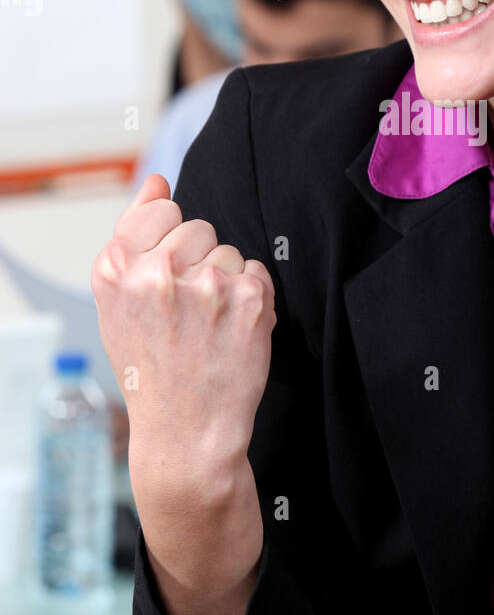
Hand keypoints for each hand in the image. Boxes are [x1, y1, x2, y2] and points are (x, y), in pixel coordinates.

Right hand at [91, 173, 276, 505]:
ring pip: (229, 251)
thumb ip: (134, 236)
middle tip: (188, 313)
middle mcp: (157, 273)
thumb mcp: (118, 304)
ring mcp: (206, 285)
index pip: (160, 209)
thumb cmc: (152, 369)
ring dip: (226, 283)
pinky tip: (233, 331)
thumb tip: (158, 180)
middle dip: (199, 263)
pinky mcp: (250, 298)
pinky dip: (252, 299)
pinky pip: (258, 271)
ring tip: (209, 327)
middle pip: (199, 227)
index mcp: (115, 270)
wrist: (187, 434)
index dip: (168, 244)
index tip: (166, 279)